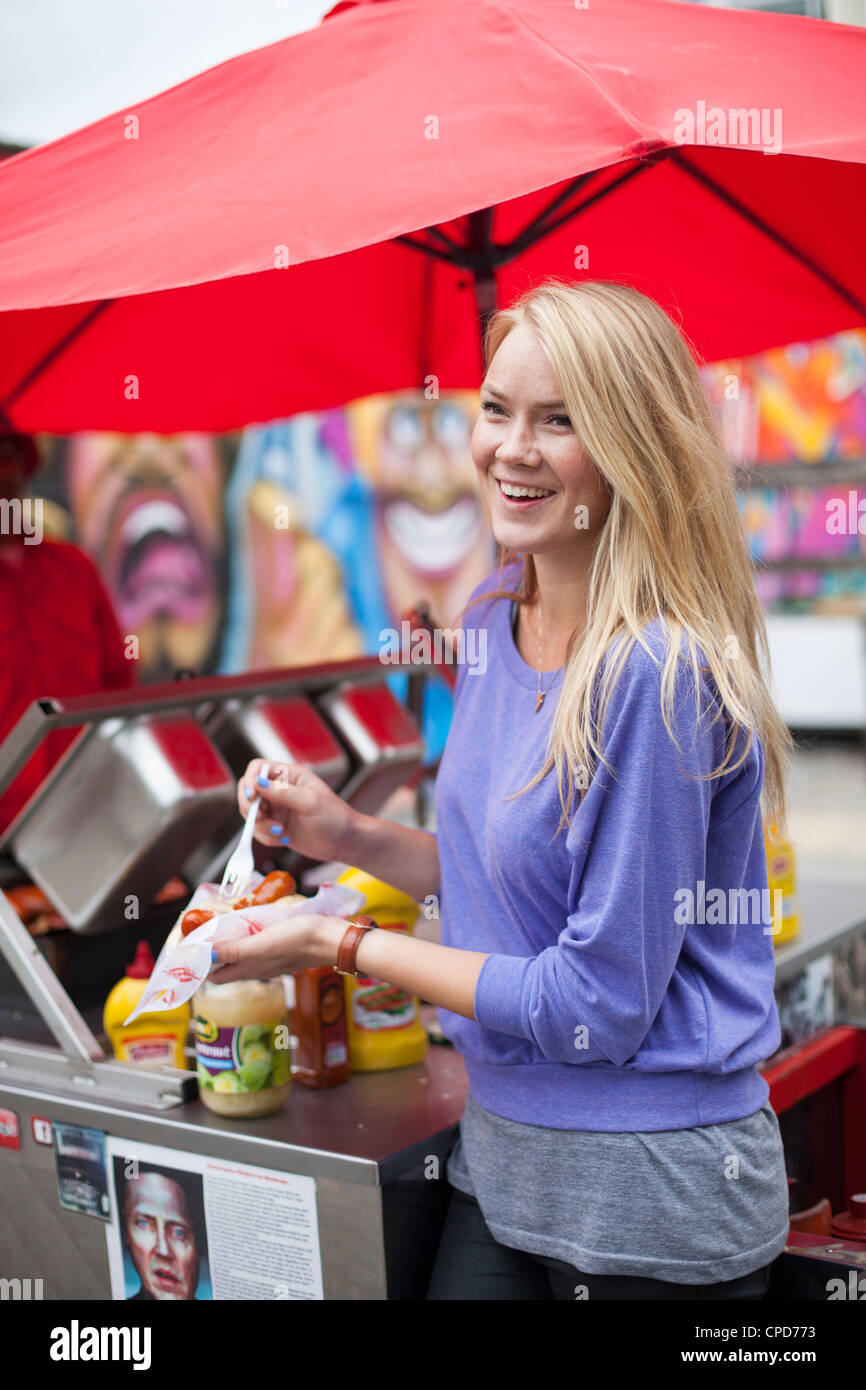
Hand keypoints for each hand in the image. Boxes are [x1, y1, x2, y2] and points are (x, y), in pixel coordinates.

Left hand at [209, 913, 342, 982]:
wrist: (332, 939)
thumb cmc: (299, 940)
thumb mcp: (263, 944)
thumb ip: (235, 951)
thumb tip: (205, 955)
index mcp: (250, 968)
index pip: (217, 976)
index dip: (201, 968)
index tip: (189, 954)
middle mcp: (259, 967)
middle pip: (228, 966)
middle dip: (213, 955)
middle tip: (201, 936)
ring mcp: (271, 959)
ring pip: (243, 956)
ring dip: (229, 947)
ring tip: (220, 929)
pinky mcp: (282, 948)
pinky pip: (258, 947)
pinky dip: (247, 939)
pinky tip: (250, 925)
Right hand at [236, 759, 361, 861]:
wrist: (344, 843)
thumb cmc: (335, 818)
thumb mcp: (310, 802)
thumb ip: (282, 793)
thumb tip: (257, 783)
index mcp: (290, 775)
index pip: (258, 768)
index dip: (250, 781)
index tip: (252, 797)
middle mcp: (280, 790)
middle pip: (248, 790)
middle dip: (251, 807)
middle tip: (261, 818)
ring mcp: (277, 808)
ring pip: (251, 813)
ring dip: (260, 826)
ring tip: (280, 831)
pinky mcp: (276, 826)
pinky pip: (258, 830)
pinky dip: (266, 837)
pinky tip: (284, 838)